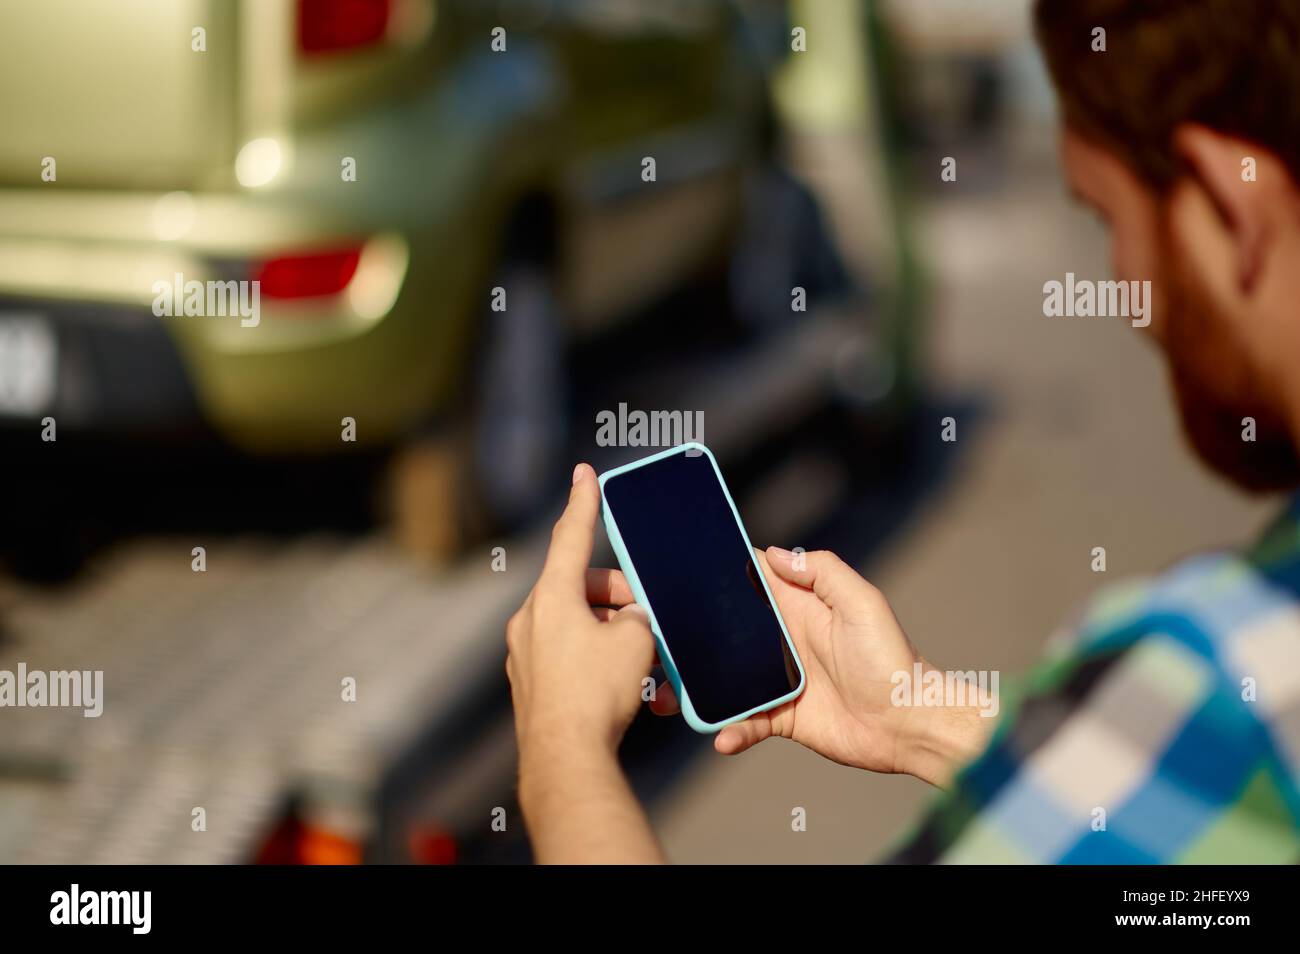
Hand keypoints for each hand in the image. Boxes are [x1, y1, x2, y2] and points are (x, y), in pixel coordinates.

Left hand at [506, 463, 655, 757]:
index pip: (571, 536)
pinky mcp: (531, 685)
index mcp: (551, 597)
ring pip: (578, 626)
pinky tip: (625, 686)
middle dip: (619, 599)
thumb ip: (636, 617)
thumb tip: (628, 622)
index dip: (584, 502)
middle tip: (650, 620)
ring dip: (612, 634)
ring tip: (645, 664)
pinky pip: (569, 657)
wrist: (566, 757)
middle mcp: (530, 620)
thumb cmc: (599, 692)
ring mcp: (525, 654)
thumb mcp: (635, 641)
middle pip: (582, 590)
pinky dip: (596, 660)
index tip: (583, 473)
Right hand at [654, 547, 993, 787]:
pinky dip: (730, 730)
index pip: (745, 581)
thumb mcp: (863, 603)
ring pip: (721, 678)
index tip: (671, 572)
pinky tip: (722, 736)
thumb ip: (822, 571)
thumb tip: (775, 552)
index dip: (711, 574)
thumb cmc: (893, 660)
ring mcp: (776, 680)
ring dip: (694, 686)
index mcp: (796, 606)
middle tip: (648, 636)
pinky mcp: (780, 718)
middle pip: (721, 631)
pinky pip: (744, 722)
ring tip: (665, 696)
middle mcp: (780, 640)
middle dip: (685, 633)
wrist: (910, 724)